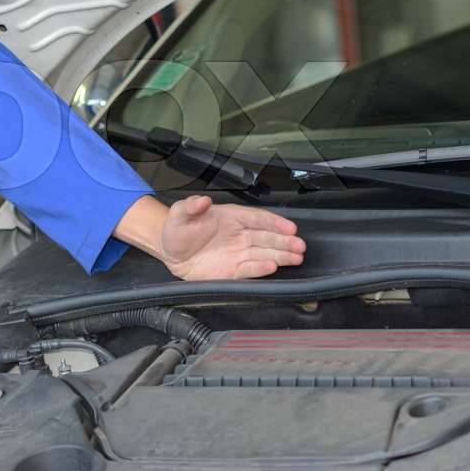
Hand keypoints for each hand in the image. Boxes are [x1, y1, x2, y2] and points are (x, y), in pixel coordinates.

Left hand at [158, 195, 306, 279]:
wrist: (169, 252)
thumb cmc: (178, 229)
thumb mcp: (180, 214)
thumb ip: (191, 206)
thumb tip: (203, 200)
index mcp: (232, 218)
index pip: (257, 218)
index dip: (274, 222)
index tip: (290, 227)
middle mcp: (240, 235)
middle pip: (266, 237)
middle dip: (284, 241)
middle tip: (300, 245)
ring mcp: (238, 253)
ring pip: (263, 254)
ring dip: (281, 256)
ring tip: (296, 257)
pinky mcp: (232, 271)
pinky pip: (249, 269)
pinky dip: (260, 268)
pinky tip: (273, 267)